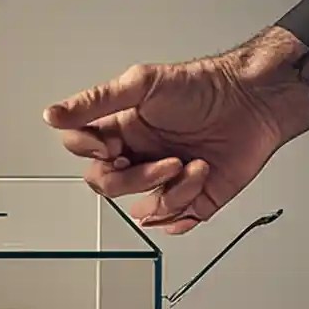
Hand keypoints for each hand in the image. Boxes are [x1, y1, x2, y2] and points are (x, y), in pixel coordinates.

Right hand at [44, 27, 308, 233]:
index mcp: (120, 130)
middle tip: (166, 160)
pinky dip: (184, 209)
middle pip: (106, 186)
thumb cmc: (206, 87)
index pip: (81, 150)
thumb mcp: (143, 84)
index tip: (112, 144)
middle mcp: (138, 157)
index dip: (90, 152)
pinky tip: (201, 179)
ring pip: (140, 210)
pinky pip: (170, 223)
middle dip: (135, 178)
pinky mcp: (190, 200)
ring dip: (170, 191)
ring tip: (195, 165)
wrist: (255, 103)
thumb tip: (53, 114)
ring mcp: (162, 180)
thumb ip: (95, 102)